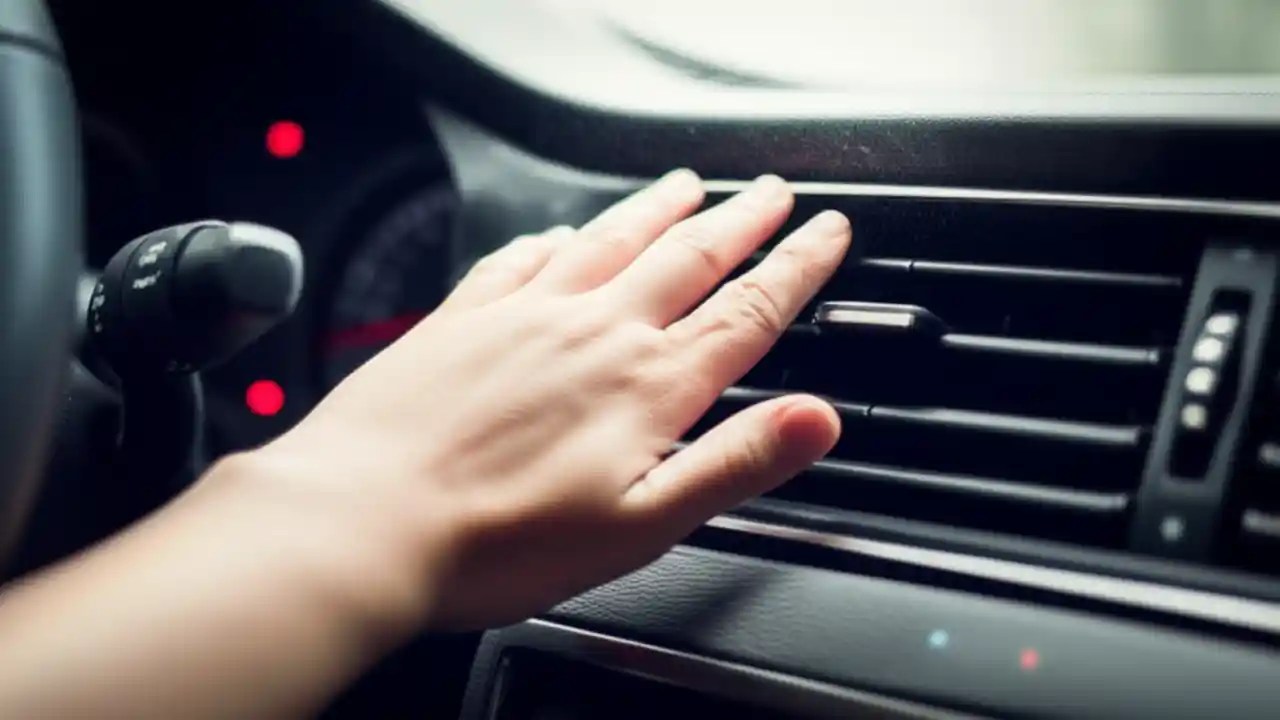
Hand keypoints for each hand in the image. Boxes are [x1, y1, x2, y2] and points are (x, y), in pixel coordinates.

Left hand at [230, 171, 851, 630]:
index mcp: (647, 384)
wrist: (365, 518)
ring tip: (688, 184)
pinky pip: (524, 257)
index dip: (796, 267)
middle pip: (687, 257)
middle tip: (773, 190)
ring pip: (611, 240)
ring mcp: (524, 315)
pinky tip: (563, 231)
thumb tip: (817, 418)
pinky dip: (558, 235)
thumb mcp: (643, 524)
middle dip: (741, 220)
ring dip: (658, 209)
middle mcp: (593, 331)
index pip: (746, 309)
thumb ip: (735, 462)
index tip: (827, 232)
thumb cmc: (499, 540)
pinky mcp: (464, 317)